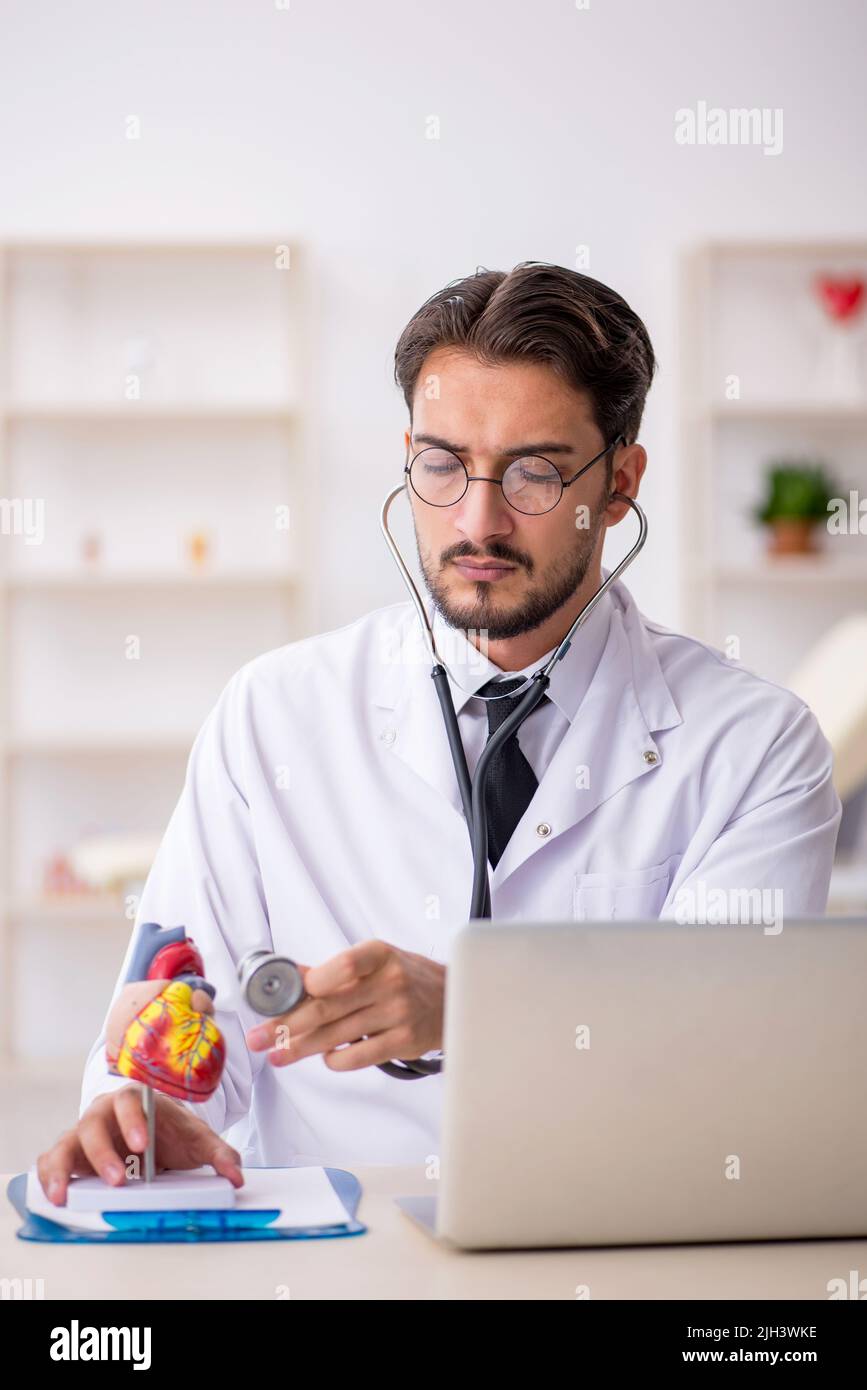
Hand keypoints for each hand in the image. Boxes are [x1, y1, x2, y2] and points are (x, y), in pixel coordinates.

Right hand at [36, 1084, 244, 1205]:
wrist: (154, 1135)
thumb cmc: (171, 1132)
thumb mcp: (196, 1139)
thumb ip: (219, 1153)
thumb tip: (236, 1175)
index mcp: (136, 1100)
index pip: (129, 1102)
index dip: (132, 1121)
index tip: (142, 1146)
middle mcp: (104, 1113)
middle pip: (94, 1124)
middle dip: (103, 1153)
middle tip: (119, 1179)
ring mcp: (83, 1134)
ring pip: (66, 1143)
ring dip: (65, 1168)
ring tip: (65, 1195)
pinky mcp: (71, 1156)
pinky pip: (52, 1161)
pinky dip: (49, 1176)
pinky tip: (54, 1194)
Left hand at [245, 941, 445, 1072]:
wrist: (454, 998)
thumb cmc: (407, 976)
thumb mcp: (374, 961)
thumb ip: (332, 971)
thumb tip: (289, 977)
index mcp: (379, 955)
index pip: (343, 965)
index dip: (311, 983)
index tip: (283, 996)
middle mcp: (391, 983)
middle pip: (328, 1008)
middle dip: (286, 1025)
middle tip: (258, 1037)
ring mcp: (398, 1015)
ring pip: (337, 1036)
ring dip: (300, 1048)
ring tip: (277, 1054)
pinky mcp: (403, 1042)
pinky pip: (357, 1058)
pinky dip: (335, 1059)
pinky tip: (325, 1057)